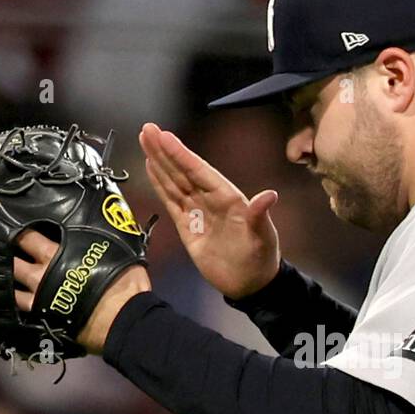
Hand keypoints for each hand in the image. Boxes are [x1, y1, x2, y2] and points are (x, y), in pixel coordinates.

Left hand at [13, 228, 150, 355]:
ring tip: (1, 276)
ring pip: (13, 287)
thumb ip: (102, 238)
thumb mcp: (117, 249)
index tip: (13, 226)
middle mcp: (43, 273)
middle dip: (8, 254)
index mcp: (58, 253)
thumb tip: (107, 224)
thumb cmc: (124, 283)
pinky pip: (24, 309)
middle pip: (15, 261)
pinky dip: (18, 304)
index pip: (29, 237)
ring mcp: (41, 297)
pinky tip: (14, 301)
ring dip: (7, 280)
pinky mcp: (45, 317)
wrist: (124, 318)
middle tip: (2, 249)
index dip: (19, 231)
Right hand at [139, 122, 279, 299]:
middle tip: (147, 129)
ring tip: (145, 141)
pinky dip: (160, 185)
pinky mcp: (187, 226)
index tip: (165, 136)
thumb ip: (259, 216)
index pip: (200, 171)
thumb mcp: (263, 237)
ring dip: (159, 163)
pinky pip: (171, 201)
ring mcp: (197, 211)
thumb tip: (269, 195)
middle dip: (165, 151)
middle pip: (183, 171)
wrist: (250, 284)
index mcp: (228, 197)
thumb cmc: (260, 258)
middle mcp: (210, 199)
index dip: (181, 155)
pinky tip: (151, 169)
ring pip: (174, 182)